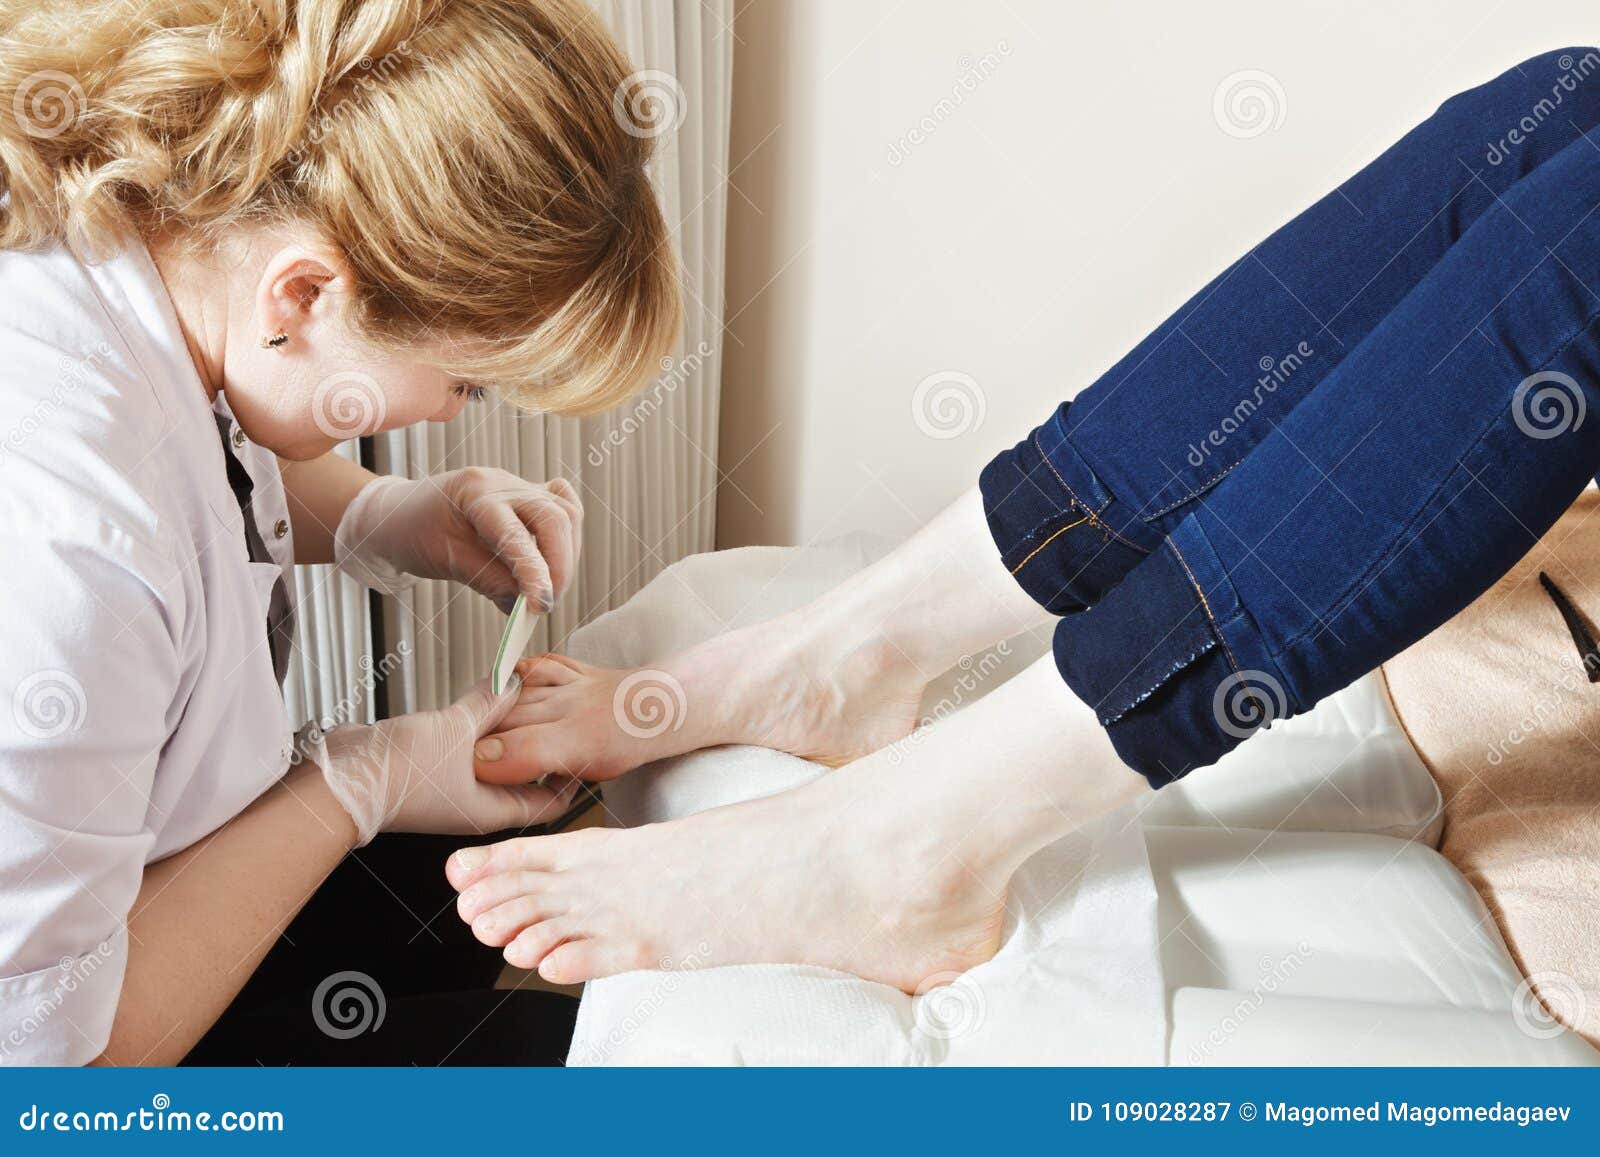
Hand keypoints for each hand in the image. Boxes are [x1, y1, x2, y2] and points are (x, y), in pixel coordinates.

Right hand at [312, 678, 579, 845]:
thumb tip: (513, 682)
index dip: (572, 778)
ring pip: (496, 761)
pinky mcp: (432, 767)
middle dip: (543, 751)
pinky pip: (467, 748)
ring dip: (509, 735)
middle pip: (524, 779)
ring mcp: (454, 787)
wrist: (343, 779)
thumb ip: (490, 704)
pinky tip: (485, 702)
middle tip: (563, 720)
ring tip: (531, 705)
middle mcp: (476, 803)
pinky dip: (479, 728)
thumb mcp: (458, 730)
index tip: (586, 749)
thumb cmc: (399, 771)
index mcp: (491, 810)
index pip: (550, 802)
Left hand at [334, 468, 582, 611]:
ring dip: (564, 557)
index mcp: (474, 492)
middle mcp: (503, 482)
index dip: (534, 572)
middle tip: (545, 603)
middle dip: (558, 566)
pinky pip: (563, 507)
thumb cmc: (412, 532)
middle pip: (554, 517)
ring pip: (565, 514)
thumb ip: (488, 580)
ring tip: (546, 589)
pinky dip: (567, 535)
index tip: (541, 605)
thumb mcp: (442, 560)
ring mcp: (519, 486)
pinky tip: (555, 557)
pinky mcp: (528, 496)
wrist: (398, 513)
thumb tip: (525, 604)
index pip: (516, 533)